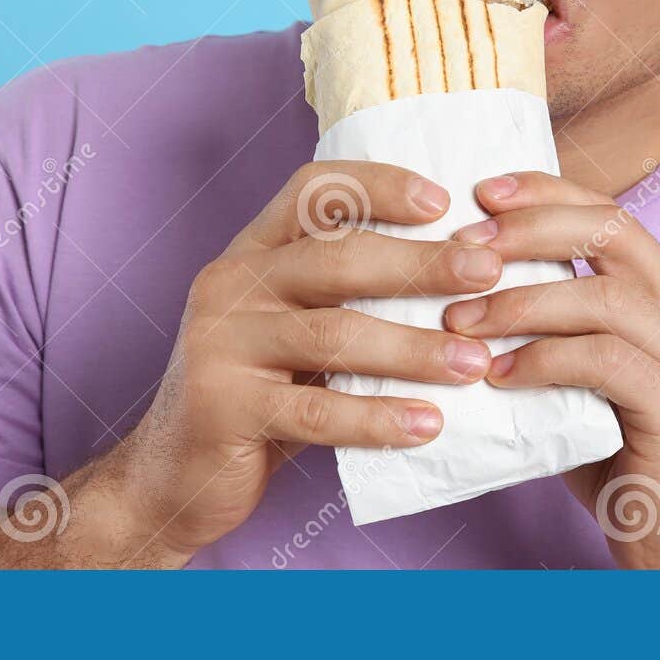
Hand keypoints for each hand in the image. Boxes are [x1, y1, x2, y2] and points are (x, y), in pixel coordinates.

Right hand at [99, 161, 501, 562]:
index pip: (314, 191)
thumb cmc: (260, 391)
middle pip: (337, 257)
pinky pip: (315, 412)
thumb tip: (460, 271)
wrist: (172, 474)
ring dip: (414, 348)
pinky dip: (378, 418)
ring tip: (475, 362)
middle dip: (420, 263)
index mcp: (253, 251)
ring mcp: (222, 343)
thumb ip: (348, 295)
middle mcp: (232, 283)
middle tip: (487, 274)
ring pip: (334, 333)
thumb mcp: (294, 327)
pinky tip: (428, 424)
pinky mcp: (224, 407)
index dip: (380, 186)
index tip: (444, 202)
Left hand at [442, 171, 659, 568]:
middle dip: (531, 228)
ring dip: (520, 302)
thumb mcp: (581, 380)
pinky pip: (604, 361)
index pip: (612, 214)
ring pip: (604, 297)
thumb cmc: (619, 462)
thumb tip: (459, 291)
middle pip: (614, 233)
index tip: (483, 192)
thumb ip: (548, 331)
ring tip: (460, 320)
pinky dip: (542, 360)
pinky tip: (498, 375)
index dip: (548, 193)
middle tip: (463, 243)